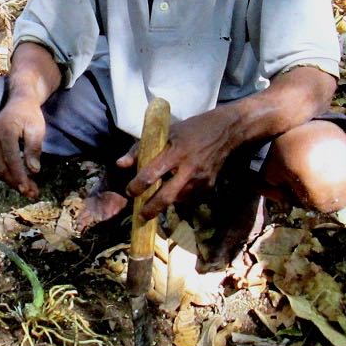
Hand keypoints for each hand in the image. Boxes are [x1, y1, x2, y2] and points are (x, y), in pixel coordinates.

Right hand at [0, 96, 45, 198]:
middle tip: (31, 194)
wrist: (19, 100)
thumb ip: (33, 148)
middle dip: (15, 183)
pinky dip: (9, 174)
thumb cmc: (30, 113)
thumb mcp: (37, 128)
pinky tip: (21, 181)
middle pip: (1, 167)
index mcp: (5, 132)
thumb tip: (33, 170)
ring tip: (29, 191)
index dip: (19, 176)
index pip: (11, 159)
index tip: (28, 189)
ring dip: (12, 181)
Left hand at [118, 107, 239, 220]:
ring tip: (155, 201)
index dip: (137, 186)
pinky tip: (175, 190)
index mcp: (176, 152)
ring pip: (177, 200)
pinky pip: (189, 198)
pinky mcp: (209, 186)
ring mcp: (201, 180)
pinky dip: (179, 198)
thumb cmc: (190, 129)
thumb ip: (140, 149)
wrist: (225, 131)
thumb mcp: (165, 133)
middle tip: (140, 215)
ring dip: (165, 203)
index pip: (151, 174)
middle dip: (150, 209)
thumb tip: (120, 165)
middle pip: (166, 197)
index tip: (130, 191)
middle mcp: (189, 168)